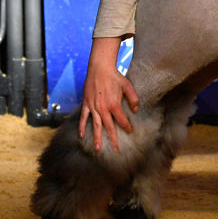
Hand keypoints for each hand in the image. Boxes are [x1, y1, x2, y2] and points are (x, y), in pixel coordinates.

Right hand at [78, 37, 139, 151]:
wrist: (100, 68)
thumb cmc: (115, 77)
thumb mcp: (128, 86)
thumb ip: (133, 99)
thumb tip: (136, 110)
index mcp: (114, 105)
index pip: (121, 121)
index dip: (127, 127)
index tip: (130, 132)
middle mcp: (103, 108)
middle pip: (108, 127)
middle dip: (113, 139)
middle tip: (116, 150)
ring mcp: (93, 107)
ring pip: (95, 126)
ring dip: (97, 138)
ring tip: (98, 149)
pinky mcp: (86, 104)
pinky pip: (83, 118)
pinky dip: (82, 127)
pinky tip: (81, 135)